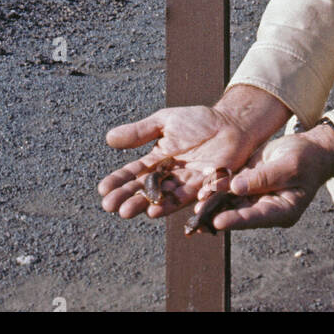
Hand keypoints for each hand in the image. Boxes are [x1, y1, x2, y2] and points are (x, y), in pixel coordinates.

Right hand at [98, 104, 268, 220]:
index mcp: (157, 161)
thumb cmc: (198, 121)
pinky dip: (181, 204)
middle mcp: (170, 177)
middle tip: (111, 207)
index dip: (118, 181)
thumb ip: (140, 132)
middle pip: (146, 190)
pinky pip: (193, 198)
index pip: (134, 173)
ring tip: (133, 212)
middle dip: (128, 198)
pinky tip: (166, 209)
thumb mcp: (165, 121)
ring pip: (166, 197)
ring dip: (150, 205)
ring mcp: (188, 184)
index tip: (102, 190)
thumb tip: (108, 138)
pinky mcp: (208, 187)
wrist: (231, 124)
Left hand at [195, 125, 333, 232]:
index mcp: (283, 211)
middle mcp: (267, 207)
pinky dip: (218, 187)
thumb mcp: (288, 165)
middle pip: (241, 214)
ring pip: (232, 202)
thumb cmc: (305, 158)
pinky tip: (204, 187)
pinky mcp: (249, 183)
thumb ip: (264, 177)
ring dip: (214, 202)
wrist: (309, 149)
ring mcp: (257, 196)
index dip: (237, 220)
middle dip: (219, 214)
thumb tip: (237, 188)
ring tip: (197, 203)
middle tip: (198, 215)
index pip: (257, 218)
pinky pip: (231, 187)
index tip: (218, 222)